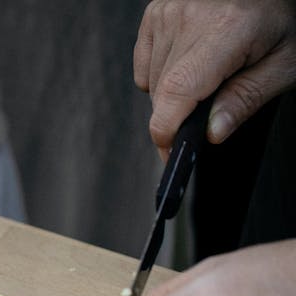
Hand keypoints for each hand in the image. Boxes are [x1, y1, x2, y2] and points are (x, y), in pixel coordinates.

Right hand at [134, 0, 295, 157]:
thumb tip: (212, 133)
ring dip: (174, 93)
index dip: (167, 128)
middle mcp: (190, 16)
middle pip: (164, 91)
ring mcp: (168, 12)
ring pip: (152, 81)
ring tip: (211, 74)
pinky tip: (190, 61)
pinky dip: (161, 73)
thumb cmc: (285, 17)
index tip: (170, 151)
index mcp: (226, 29)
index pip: (178, 89)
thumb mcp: (285, 63)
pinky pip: (144, 63)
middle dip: (181, 113)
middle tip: (213, 109)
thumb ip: (247, 99)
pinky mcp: (155, 12)